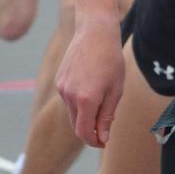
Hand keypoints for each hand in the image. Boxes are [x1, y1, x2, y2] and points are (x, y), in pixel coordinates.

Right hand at [56, 19, 126, 147]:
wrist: (95, 32)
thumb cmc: (111, 60)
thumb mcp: (115, 90)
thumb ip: (106, 116)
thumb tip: (102, 137)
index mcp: (86, 99)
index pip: (84, 132)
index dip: (94, 141)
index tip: (104, 141)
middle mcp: (69, 95)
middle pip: (76, 125)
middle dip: (90, 130)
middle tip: (105, 128)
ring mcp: (61, 87)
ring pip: (72, 112)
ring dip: (85, 114)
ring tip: (102, 98)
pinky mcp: (59, 80)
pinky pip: (68, 99)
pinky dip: (79, 101)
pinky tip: (92, 86)